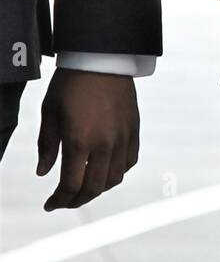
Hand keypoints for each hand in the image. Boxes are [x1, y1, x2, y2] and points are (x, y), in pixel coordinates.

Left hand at [37, 70, 139, 210]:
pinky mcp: (133, 129)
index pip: (70, 185)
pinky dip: (117, 172)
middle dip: (77, 201)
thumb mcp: (50, 113)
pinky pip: (129, 161)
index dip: (59, 201)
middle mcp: (104, 143)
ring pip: (114, 179)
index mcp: (79, 140)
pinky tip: (105, 169)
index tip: (51, 204)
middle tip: (66, 201)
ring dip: (98, 189)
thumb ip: (47, 146)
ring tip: (85, 186)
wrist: (102, 58)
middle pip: (94, 188)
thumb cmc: (72, 82)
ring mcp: (122, 137)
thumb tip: (43, 172)